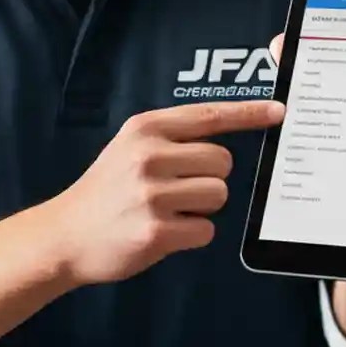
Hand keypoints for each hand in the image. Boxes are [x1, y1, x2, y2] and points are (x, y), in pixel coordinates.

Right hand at [48, 100, 285, 285]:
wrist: (65, 235)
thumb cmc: (106, 190)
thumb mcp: (131, 147)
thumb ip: (173, 138)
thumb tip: (225, 138)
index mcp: (145, 129)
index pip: (209, 115)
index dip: (249, 114)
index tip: (280, 111)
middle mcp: (149, 156)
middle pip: (223, 161)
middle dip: (211, 178)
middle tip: (179, 190)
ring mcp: (152, 195)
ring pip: (218, 195)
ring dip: (202, 208)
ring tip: (167, 211)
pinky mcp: (156, 232)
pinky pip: (205, 230)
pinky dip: (192, 235)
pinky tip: (163, 232)